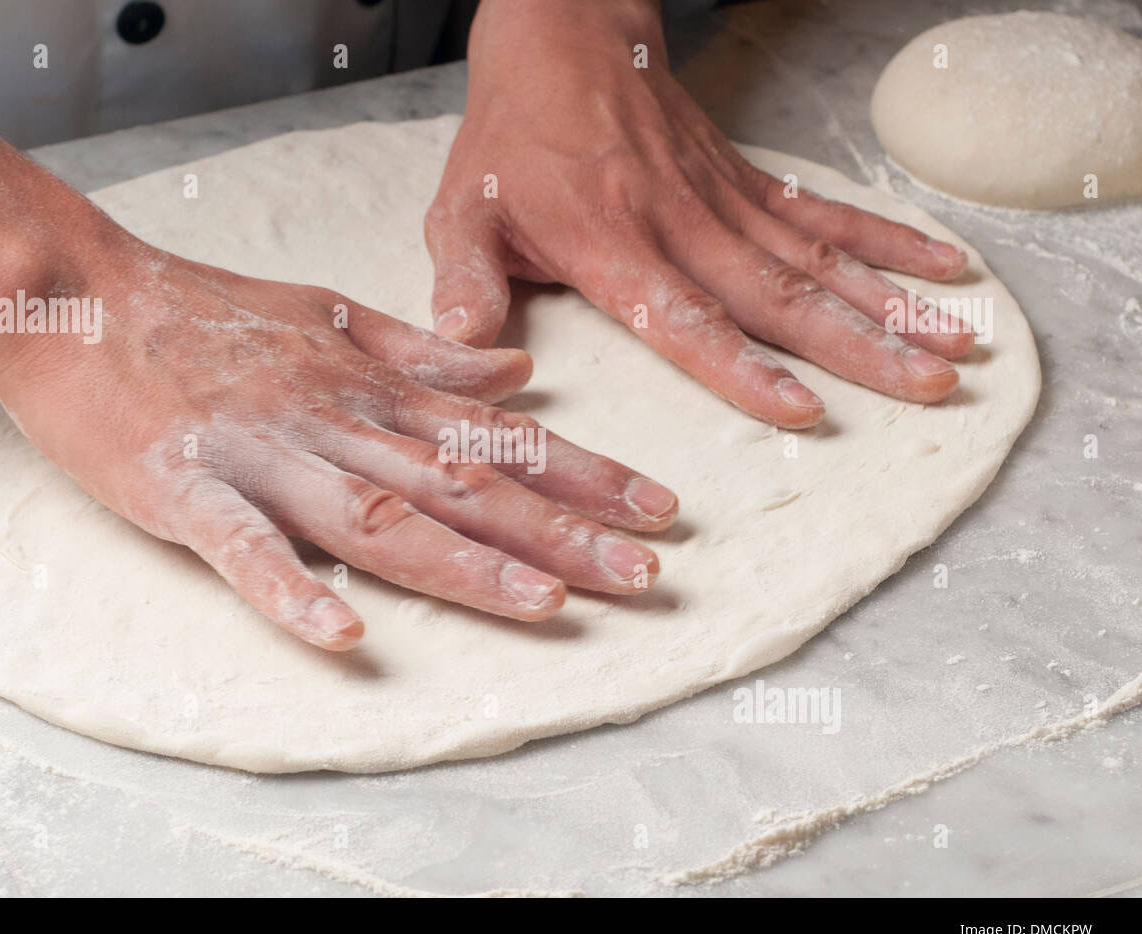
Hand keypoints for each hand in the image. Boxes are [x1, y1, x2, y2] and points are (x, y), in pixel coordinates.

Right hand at [0, 251, 677, 650]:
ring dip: (464, 562)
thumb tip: (518, 377)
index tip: (659, 509)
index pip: (497, 438)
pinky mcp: (187, 489)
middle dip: (560, 530)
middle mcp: (336, 423)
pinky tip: (344, 635)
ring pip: (377, 514)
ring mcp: (264, 456)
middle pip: (463, 483)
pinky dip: (292, 589)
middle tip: (646, 573)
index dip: (583, 474)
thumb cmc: (207, 311)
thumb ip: (426, 358)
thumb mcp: (333, 318)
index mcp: (370, 389)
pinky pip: (244, 547)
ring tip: (545, 604)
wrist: (77, 296)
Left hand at [425, 0, 974, 428]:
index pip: (682, 316)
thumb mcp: (463, 214)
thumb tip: (466, 354)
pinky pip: (823, 213)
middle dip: (857, 348)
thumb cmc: (509, 142)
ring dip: (888, 304)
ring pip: (817, 259)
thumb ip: (466, 285)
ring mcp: (721, 201)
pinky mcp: (745, 182)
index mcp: (609, 243)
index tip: (800, 409)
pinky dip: (886, 240)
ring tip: (956, 344)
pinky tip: (943, 269)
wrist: (561, 37)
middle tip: (928, 389)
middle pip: (778, 295)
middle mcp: (678, 225)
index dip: (740, 366)